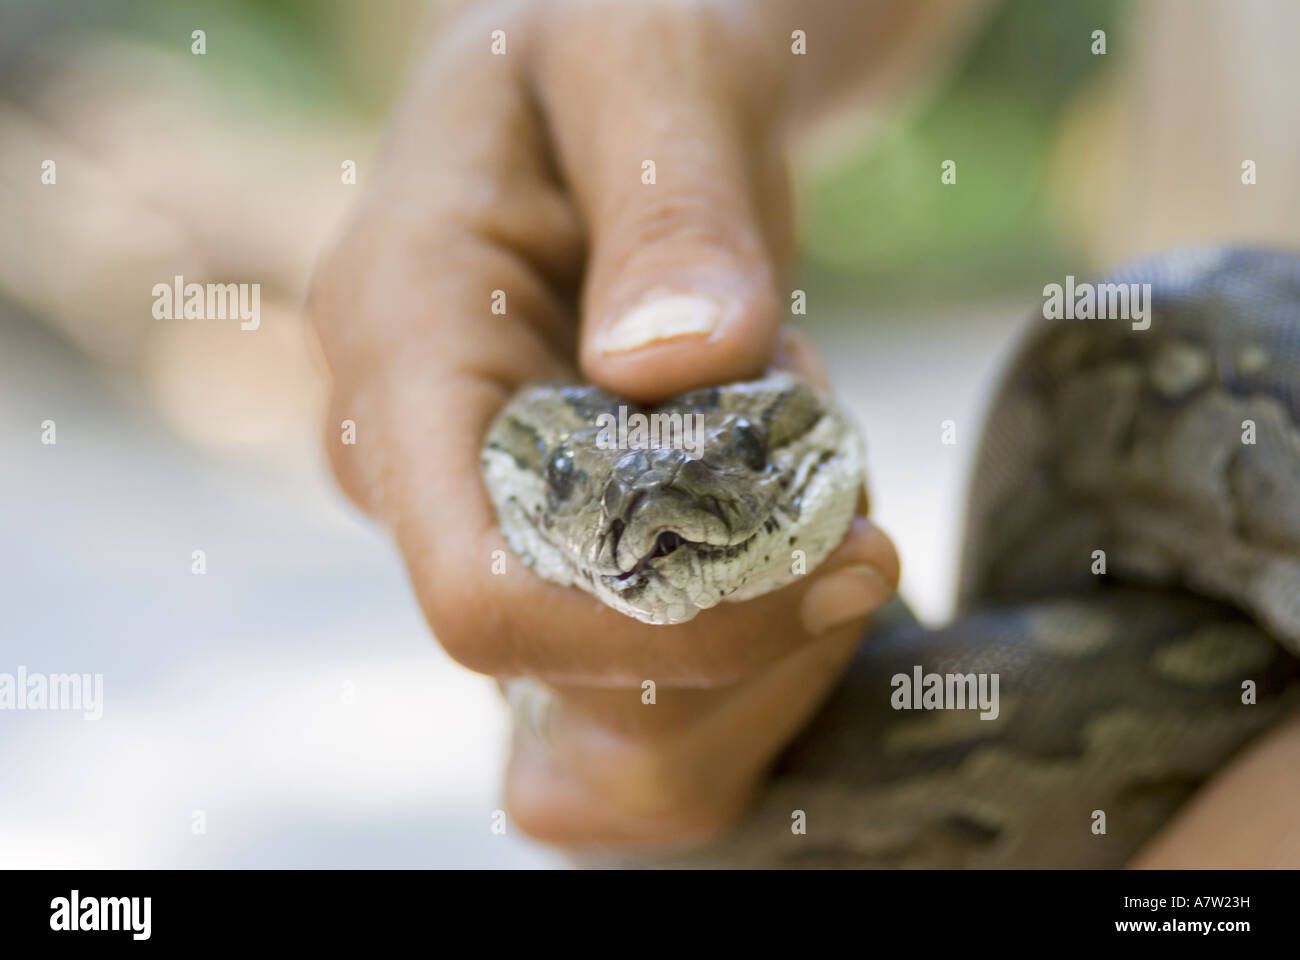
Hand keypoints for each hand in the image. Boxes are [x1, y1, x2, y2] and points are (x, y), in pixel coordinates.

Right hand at [308, 0, 906, 847]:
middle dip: (749, 593)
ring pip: (624, 655)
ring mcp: (466, 494)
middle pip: (575, 650)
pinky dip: (754, 579)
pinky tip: (789, 454)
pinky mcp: (533, 514)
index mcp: (401, 343)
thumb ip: (672, 199)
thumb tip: (677, 365)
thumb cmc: (610, 36)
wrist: (592, 83)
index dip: (665, 633)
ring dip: (762, 581)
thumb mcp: (652, 60)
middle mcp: (407, 453)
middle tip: (833, 424)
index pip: (483, 596)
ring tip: (800, 397)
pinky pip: (645, 618)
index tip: (847, 567)